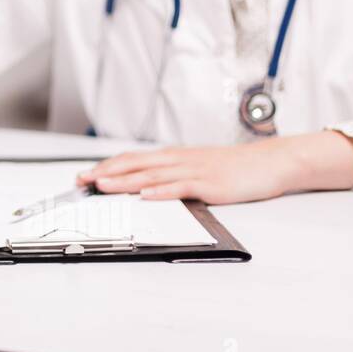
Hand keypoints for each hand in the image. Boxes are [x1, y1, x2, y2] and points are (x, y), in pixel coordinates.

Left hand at [78, 134, 331, 204]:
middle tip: (82, 181)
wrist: (270, 162)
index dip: (108, 166)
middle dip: (107, 172)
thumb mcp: (197, 168)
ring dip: (125, 180)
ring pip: (152, 174)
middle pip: (136, 164)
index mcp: (174, 157)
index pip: (133, 159)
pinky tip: (146, 194)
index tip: (86, 175)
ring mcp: (194, 171)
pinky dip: (162, 190)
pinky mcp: (209, 184)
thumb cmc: (234, 168)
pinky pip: (181, 187)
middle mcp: (179, 160)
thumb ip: (174, 175)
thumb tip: (146, 185)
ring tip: (103, 186)